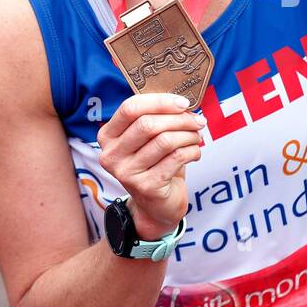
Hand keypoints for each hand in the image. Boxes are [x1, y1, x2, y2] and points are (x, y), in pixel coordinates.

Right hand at [97, 93, 205, 238]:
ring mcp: (126, 173)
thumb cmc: (154, 165)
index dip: (160, 101)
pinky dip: (192, 151)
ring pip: (165, 141)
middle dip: (179, 119)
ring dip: (188, 135)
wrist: (156, 205)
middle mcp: (111, 155)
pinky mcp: (146, 186)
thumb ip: (156, 118)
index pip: (130, 108)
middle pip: (148, 124)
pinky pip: (176, 158)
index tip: (183, 103)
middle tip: (198, 121)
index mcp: (108, 136)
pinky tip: (195, 152)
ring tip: (197, 137)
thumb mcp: (147, 140)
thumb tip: (183, 103)